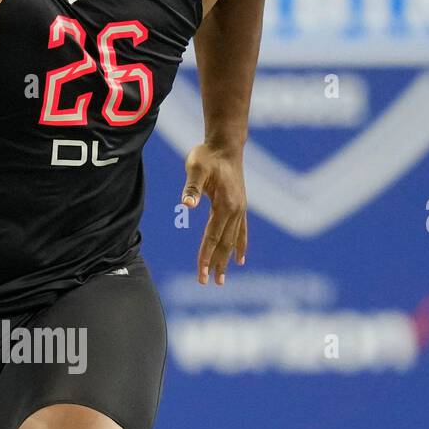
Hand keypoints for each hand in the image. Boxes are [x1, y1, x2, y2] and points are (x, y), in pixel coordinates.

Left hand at [182, 142, 247, 284]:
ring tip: (222, 279)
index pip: (212, 237)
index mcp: (225, 205)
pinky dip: (240, 246)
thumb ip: (191, 186)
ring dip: (226, 260)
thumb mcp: (195, 167)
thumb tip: (186, 204)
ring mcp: (240, 209)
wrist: (226, 145)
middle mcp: (236, 211)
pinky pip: (241, 231)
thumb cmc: (207, 155)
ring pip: (232, 241)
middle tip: (209, 283)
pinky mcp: (240, 206)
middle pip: (224, 244)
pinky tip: (240, 259)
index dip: (206, 256)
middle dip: (216, 264)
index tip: (201, 274)